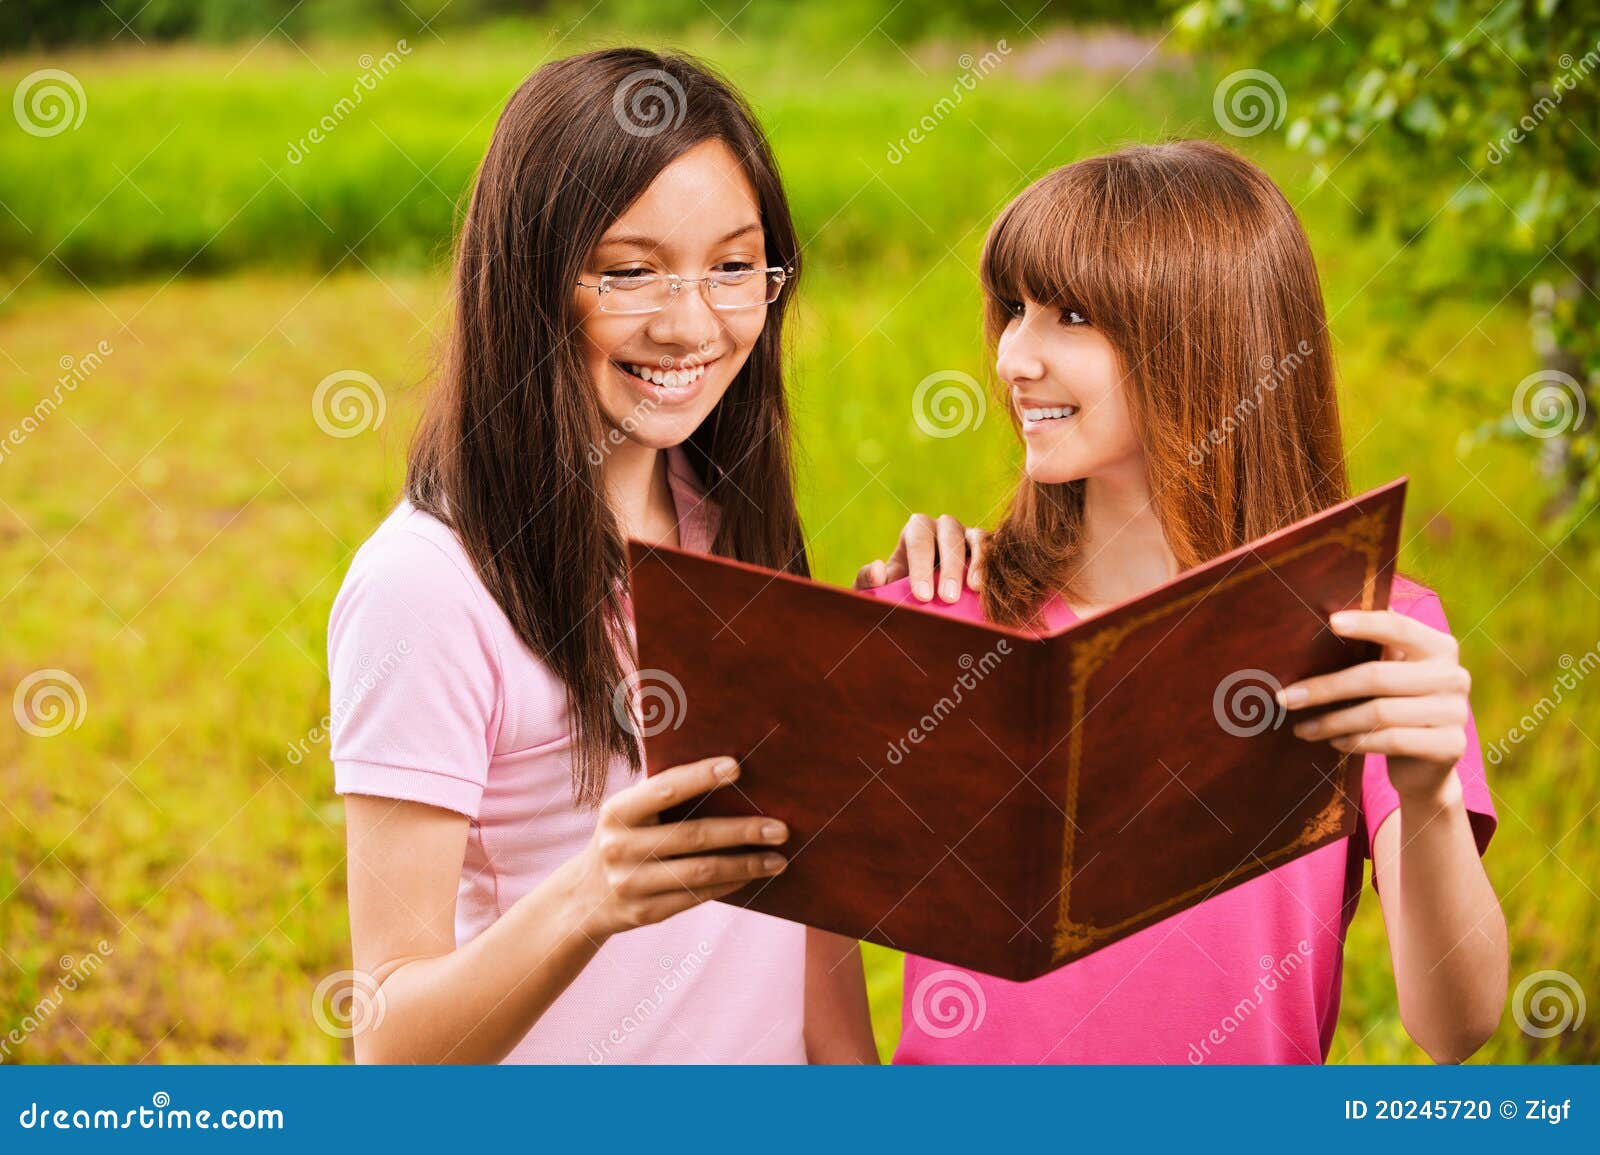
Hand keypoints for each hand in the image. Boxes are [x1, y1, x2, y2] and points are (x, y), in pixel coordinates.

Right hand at [569, 756, 788, 939]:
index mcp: (617, 812)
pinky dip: (730, 884)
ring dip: (746, 865)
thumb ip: (662, 795)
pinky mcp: (645, 913)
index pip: (665, 788)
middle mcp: (620, 847)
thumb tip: (729, 774)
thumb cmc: (623, 838)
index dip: (700, 776)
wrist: (583, 897)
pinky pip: (697, 896)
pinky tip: (753, 875)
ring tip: (778, 859)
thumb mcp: (627, 814)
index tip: (737, 766)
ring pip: (701, 872)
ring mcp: (631, 883)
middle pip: (693, 836)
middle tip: (781, 828)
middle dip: (742, 831)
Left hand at [853, 513, 986, 601]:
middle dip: (948, 566)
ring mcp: (969, 535)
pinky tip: (988, 588)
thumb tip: (878, 568)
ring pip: (976, 537)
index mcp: (916, 531)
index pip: (918, 538)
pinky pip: (995, 548)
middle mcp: (943, 527)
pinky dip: (991, 564)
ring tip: (973, 589)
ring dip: (975, 561)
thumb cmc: (899, 592)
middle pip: (948, 534)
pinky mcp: (989, 548)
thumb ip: (867, 580)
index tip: (922, 596)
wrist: (927, 601)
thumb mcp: (877, 589)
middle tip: (947, 599)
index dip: (921, 565)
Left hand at [1278, 610, 1471, 799]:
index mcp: (1439, 647)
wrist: (1427, 767)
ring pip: (1379, 712)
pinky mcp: (1451, 746)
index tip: (1330, 622)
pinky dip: (1356, 741)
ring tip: (1303, 729)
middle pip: (1377, 676)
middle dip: (1325, 688)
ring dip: (1333, 722)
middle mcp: (1454, 675)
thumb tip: (1320, 621)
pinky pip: (1391, 740)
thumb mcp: (1390, 675)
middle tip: (1287, 698)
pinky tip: (1335, 743)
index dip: (1366, 623)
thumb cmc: (1396, 709)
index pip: (1399, 627)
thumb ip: (1372, 651)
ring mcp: (1456, 712)